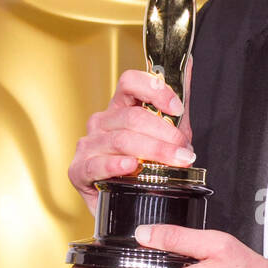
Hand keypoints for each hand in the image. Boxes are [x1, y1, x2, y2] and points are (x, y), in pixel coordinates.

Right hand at [68, 61, 194, 217]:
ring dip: (152, 152)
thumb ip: (179, 99)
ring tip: (173, 162)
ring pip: (121, 140)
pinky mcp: (79, 170)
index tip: (176, 108)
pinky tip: (130, 167)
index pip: (130, 82)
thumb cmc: (148, 167)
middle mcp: (102, 122)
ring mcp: (89, 145)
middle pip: (132, 117)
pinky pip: (96, 164)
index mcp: (121, 108)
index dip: (154, 90)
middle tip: (184, 151)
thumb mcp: (170, 132)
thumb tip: (188, 62)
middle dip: (164, 134)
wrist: (133, 205)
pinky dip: (115, 164)